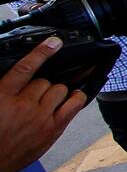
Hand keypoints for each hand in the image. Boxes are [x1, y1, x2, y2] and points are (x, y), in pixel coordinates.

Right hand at [0, 37, 88, 171]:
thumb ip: (4, 88)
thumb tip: (19, 78)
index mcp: (2, 96)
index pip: (24, 68)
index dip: (41, 53)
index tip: (54, 42)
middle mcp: (23, 105)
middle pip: (44, 80)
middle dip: (41, 84)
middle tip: (33, 94)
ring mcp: (40, 117)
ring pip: (60, 90)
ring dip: (56, 91)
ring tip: (49, 98)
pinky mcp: (53, 129)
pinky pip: (73, 106)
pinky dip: (76, 98)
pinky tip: (75, 96)